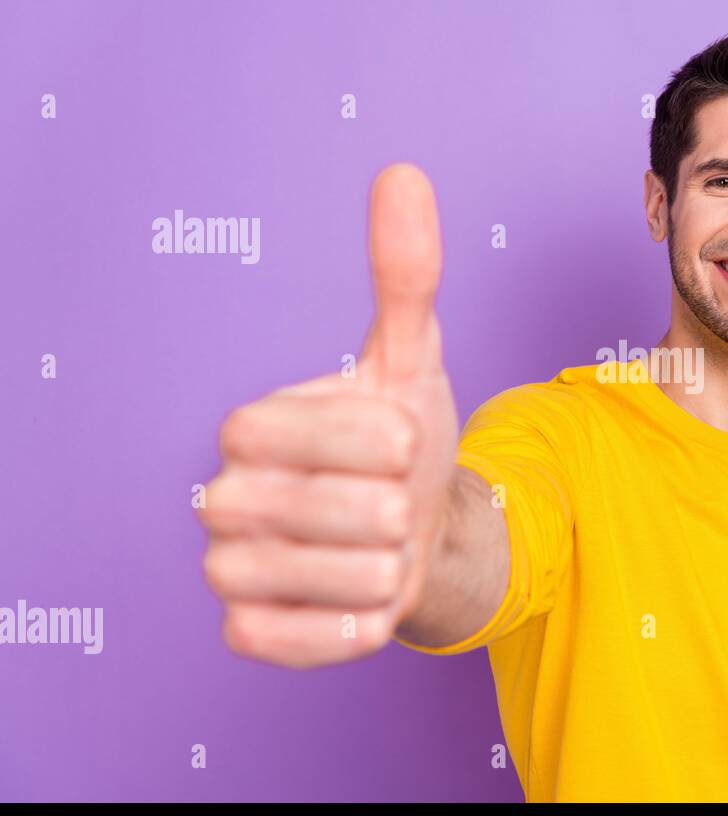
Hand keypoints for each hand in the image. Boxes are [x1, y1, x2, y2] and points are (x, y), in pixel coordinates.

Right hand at [197, 163, 458, 667]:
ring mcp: (228, 566)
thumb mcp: (412, 358)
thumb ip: (404, 275)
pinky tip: (368, 602)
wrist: (418, 532)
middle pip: (312, 510)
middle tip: (396, 503)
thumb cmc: (404, 445)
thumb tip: (403, 173)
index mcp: (250, 427)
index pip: (285, 431)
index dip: (366, 440)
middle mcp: (223, 495)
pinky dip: (346, 626)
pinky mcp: (245, 631)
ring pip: (317, 577)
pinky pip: (285, 642)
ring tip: (384, 548)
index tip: (400, 442)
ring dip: (383, 567)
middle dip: (388, 508)